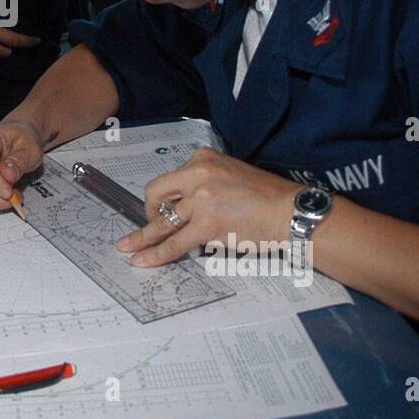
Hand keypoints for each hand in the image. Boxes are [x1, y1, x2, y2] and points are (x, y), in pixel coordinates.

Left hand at [119, 148, 298, 266]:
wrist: (291, 211)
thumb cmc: (267, 197)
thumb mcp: (231, 174)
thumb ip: (205, 183)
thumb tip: (183, 206)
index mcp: (203, 158)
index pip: (171, 178)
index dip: (162, 197)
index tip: (160, 208)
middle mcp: (199, 173)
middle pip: (156, 192)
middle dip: (148, 211)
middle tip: (151, 225)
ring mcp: (202, 199)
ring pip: (163, 221)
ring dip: (144, 237)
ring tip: (128, 247)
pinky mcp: (207, 224)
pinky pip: (174, 243)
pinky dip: (155, 254)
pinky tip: (142, 260)